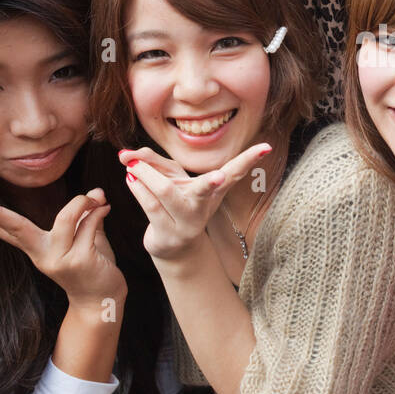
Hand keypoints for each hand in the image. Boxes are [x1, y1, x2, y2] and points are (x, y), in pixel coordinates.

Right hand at [0, 190, 124, 306]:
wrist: (103, 299)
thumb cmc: (92, 265)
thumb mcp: (84, 237)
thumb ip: (84, 215)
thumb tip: (94, 191)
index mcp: (36, 247)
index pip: (2, 231)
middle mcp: (42, 254)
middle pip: (15, 228)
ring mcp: (58, 259)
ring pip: (66, 217)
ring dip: (83, 202)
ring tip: (97, 198)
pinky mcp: (79, 261)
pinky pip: (89, 225)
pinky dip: (99, 211)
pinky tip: (106, 208)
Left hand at [119, 143, 270, 263]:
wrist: (173, 246)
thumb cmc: (174, 202)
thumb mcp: (170, 178)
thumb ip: (152, 161)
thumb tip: (128, 154)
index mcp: (215, 189)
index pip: (235, 172)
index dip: (250, 160)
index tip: (266, 147)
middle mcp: (204, 205)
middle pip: (206, 190)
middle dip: (212, 183)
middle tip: (218, 177)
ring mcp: (188, 223)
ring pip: (165, 192)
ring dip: (145, 174)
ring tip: (129, 161)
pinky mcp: (168, 235)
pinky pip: (150, 206)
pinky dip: (137, 188)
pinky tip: (130, 178)